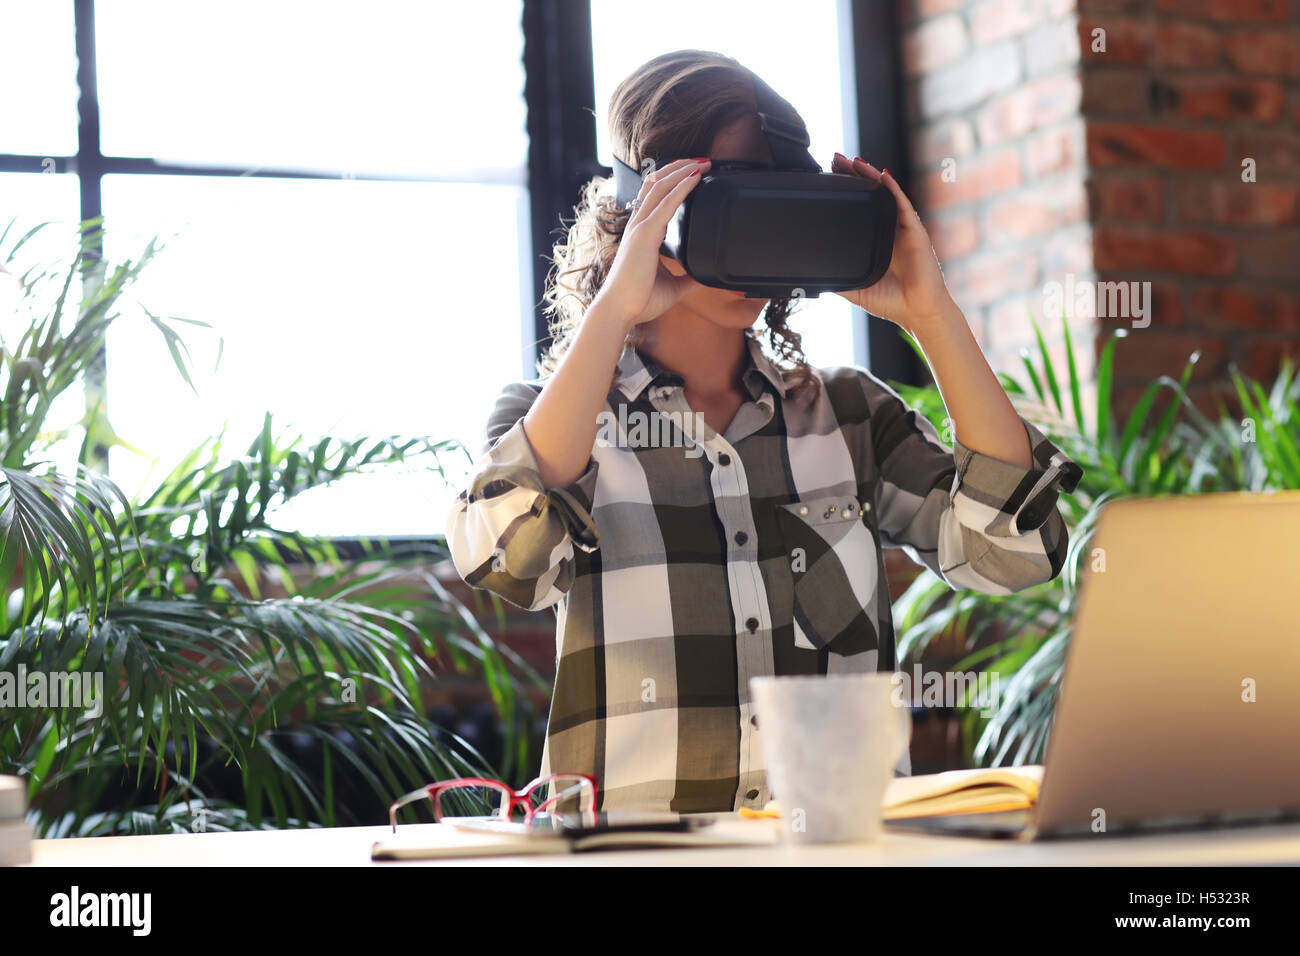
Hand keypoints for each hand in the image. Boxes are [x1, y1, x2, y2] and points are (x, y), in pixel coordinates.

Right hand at [590, 157, 709, 327]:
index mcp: (642, 233)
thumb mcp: (673, 287)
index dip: (672, 180)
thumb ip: (688, 279)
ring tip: (702, 163)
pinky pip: (666, 204)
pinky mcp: (644, 234)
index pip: (655, 196)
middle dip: (679, 168)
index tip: (693, 172)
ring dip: (682, 171)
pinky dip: (682, 188)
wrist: (620, 312)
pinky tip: (695, 178)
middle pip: (656, 183)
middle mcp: (638, 225)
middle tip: (702, 161)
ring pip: (660, 186)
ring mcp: (640, 227)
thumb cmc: (639, 301)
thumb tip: (705, 277)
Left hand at [831, 153, 954, 336]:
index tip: (827, 174)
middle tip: (834, 158)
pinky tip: (881, 175)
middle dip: (853, 175)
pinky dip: (892, 189)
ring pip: (885, 194)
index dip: (846, 190)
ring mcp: (904, 228)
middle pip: (870, 194)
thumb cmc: (891, 301)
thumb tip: (813, 273)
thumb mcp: (856, 288)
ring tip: (853, 160)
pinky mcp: (916, 232)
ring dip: (870, 174)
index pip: (859, 207)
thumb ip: (838, 278)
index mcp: (876, 239)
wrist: (918, 313)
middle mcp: (890, 229)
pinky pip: (903, 205)